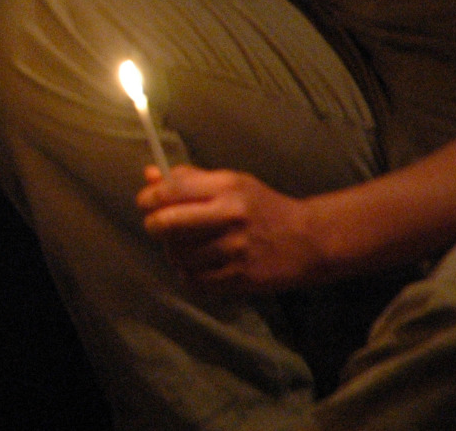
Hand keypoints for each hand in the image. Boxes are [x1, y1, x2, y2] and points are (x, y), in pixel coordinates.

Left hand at [138, 164, 331, 294]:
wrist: (310, 240)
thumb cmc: (263, 207)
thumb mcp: (232, 182)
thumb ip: (190, 179)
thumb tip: (150, 175)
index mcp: (227, 187)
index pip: (172, 190)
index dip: (149, 197)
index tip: (145, 203)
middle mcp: (231, 216)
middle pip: (168, 223)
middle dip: (153, 226)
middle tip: (155, 226)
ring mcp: (236, 249)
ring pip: (179, 255)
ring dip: (172, 252)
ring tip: (182, 247)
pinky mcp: (242, 277)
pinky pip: (196, 281)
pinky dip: (188, 275)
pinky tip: (196, 266)